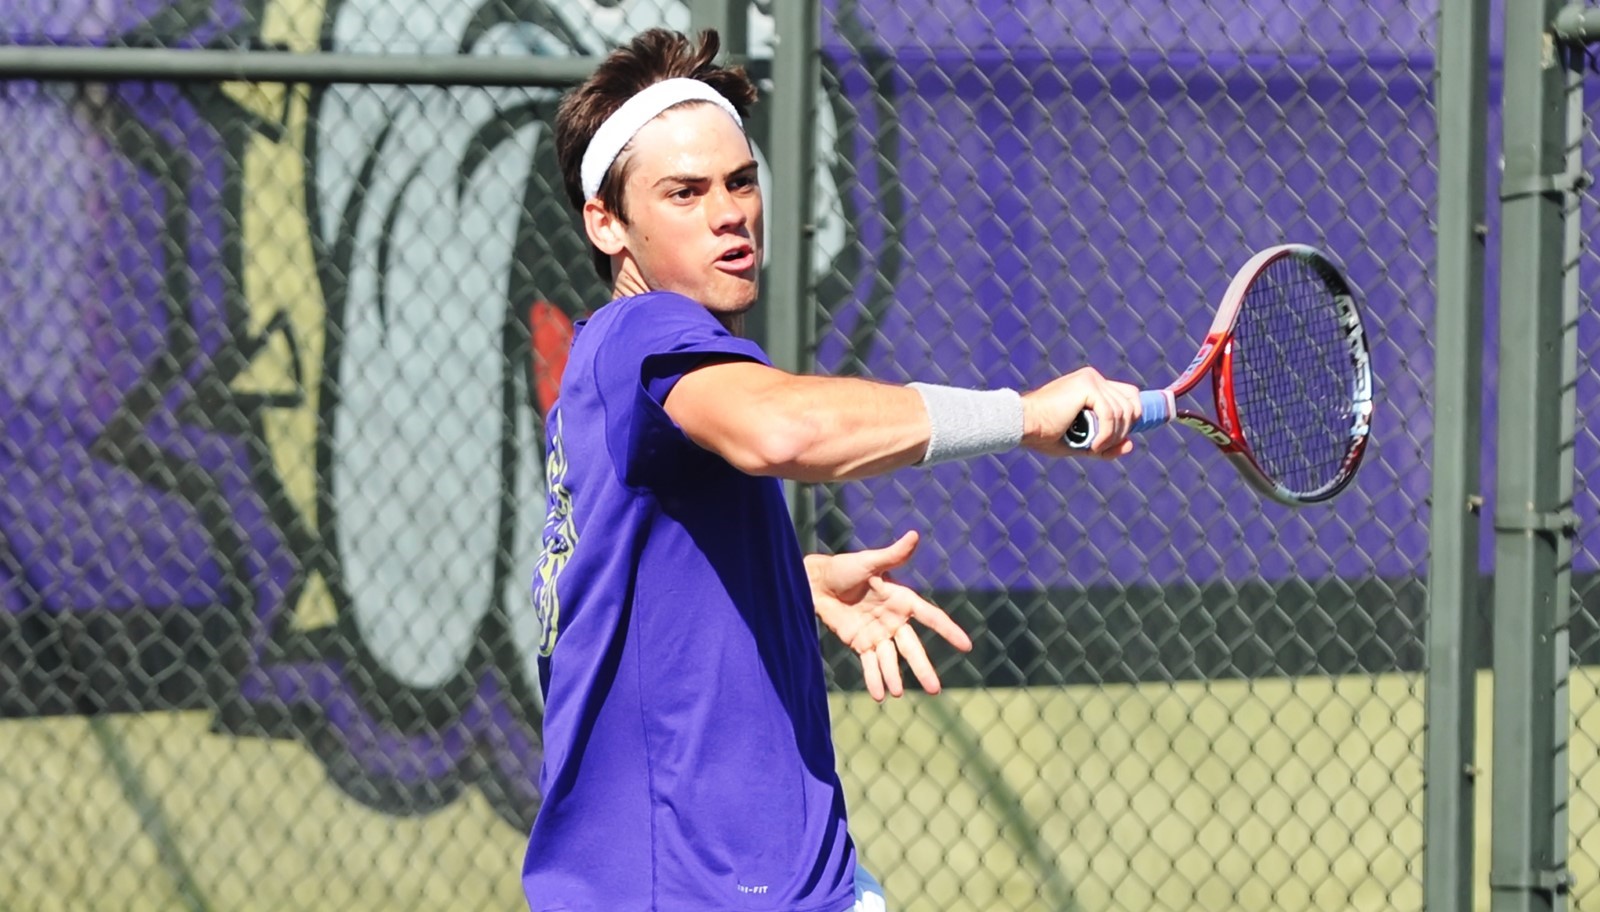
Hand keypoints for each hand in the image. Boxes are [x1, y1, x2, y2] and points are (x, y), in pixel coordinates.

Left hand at [805, 531, 973, 700]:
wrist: (816, 583)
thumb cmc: (844, 567)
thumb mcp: (869, 561)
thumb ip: (893, 555)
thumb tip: (915, 535)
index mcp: (902, 599)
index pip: (930, 617)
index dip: (948, 630)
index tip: (966, 645)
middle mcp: (893, 620)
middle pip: (912, 648)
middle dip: (922, 668)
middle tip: (934, 690)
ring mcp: (878, 634)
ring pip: (890, 660)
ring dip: (894, 677)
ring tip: (897, 693)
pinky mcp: (860, 643)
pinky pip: (870, 664)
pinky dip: (874, 679)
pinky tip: (879, 694)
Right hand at [1020, 366, 1140, 458]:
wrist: (1023, 424)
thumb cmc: (1044, 434)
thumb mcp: (1082, 442)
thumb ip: (1106, 444)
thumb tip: (1131, 445)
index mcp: (1091, 384)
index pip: (1129, 396)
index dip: (1132, 418)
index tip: (1121, 438)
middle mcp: (1094, 378)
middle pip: (1132, 403)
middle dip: (1125, 429)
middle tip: (1104, 447)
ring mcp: (1091, 379)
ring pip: (1122, 411)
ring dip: (1114, 436)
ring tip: (1095, 448)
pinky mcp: (1087, 386)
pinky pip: (1110, 414)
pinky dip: (1107, 434)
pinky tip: (1094, 446)